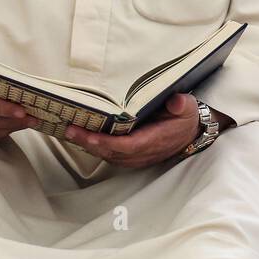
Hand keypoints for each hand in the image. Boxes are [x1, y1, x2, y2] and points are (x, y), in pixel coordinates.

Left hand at [63, 93, 218, 169]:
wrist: (190, 134)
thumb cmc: (185, 120)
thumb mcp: (188, 109)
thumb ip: (182, 105)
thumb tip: (175, 102)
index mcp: (155, 141)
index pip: (127, 146)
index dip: (107, 142)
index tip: (89, 134)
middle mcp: (142, 153)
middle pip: (111, 152)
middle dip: (88, 142)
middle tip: (68, 129)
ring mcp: (136, 157)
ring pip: (107, 155)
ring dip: (88, 145)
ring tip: (69, 131)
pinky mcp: (130, 155)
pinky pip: (108, 154)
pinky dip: (94, 146)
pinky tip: (81, 136)